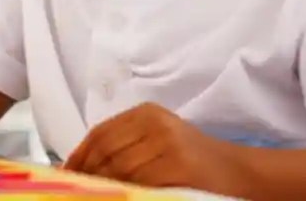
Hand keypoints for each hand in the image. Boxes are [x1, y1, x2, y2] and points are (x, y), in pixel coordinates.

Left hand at [63, 103, 249, 195]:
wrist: (243, 173)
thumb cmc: (194, 161)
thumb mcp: (156, 142)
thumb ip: (123, 147)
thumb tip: (76, 167)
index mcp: (146, 113)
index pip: (100, 134)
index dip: (78, 156)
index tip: (63, 175)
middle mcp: (155, 123)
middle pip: (106, 151)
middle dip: (87, 174)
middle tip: (74, 188)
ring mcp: (168, 143)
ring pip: (120, 168)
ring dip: (104, 185)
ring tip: (93, 194)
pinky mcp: (180, 166)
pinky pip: (141, 182)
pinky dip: (127, 191)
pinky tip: (120, 195)